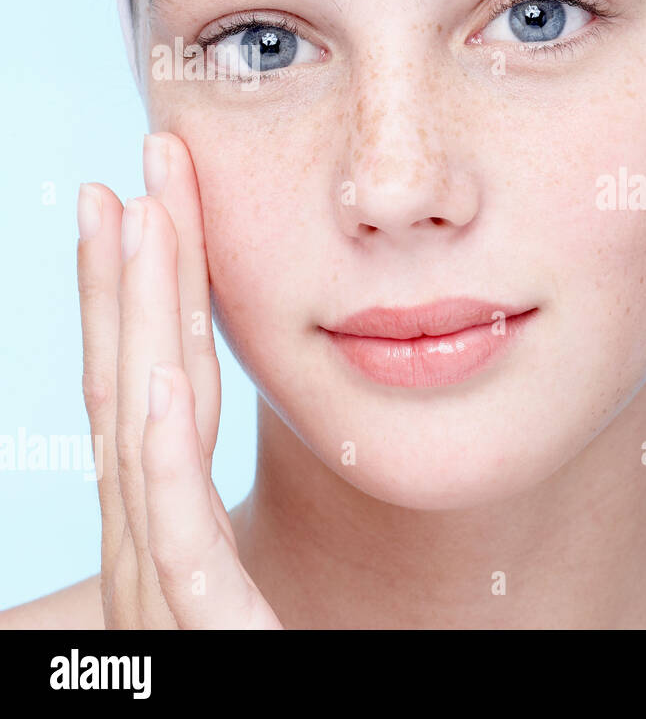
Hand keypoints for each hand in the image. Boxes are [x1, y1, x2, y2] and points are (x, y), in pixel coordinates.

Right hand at [77, 132, 279, 628]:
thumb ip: (268, 539)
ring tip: (130, 217)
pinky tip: (149, 372)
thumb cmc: (326, 665)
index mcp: (183, 544)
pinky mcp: (197, 638)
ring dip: (131, 324)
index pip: (161, 402)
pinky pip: (169, 532)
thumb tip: (318, 441)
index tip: (153, 209)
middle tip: (134, 170)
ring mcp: (164, 602)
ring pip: (138, 439)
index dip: (150, 303)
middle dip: (130, 278)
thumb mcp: (290, 598)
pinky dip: (152, 448)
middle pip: (135, 395)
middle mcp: (159, 560)